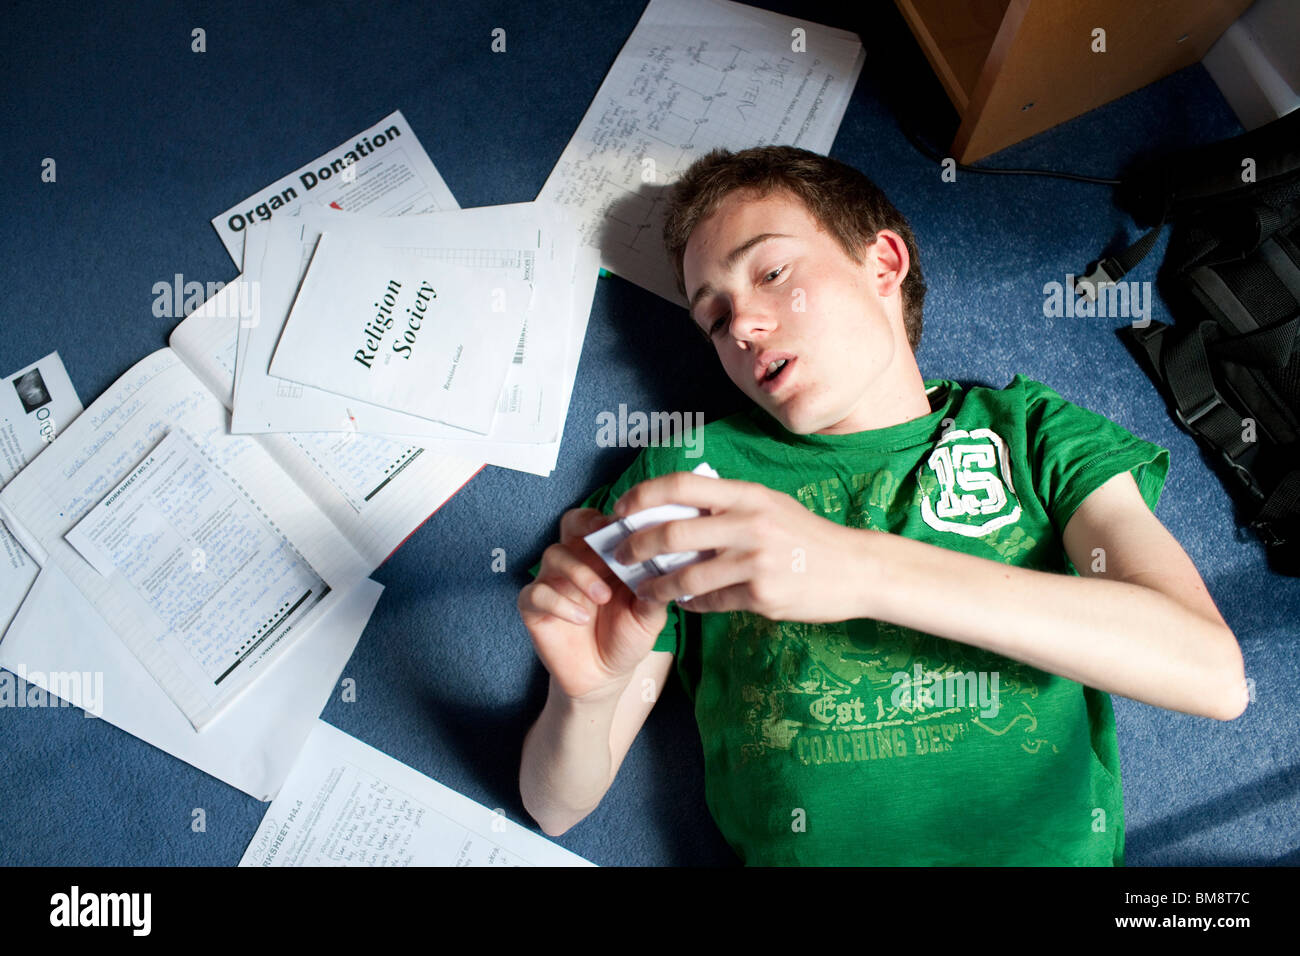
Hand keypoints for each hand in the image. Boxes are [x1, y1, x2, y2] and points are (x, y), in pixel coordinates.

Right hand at [517, 508, 669, 702]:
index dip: (613, 518)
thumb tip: (669, 564)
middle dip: (584, 522)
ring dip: (579, 572)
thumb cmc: (627, 637)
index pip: (603, 522)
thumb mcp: (649, 615)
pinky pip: (536, 593)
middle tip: (601, 535)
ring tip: (602, 596)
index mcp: (604, 556)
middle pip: (571, 522)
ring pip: (554, 554)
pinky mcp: (534, 608)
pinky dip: (559, 602)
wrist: (603, 677)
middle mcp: (577, 561)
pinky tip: (581, 618)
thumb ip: (656, 590)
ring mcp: (553, 582)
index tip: (629, 525)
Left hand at [611, 471, 874, 621]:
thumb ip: (728, 505)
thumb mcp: (770, 506)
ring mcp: (755, 562)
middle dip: (636, 547)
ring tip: (645, 589)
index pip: (680, 486)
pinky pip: (711, 601)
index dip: (642, 496)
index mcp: (747, 495)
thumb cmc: (807, 536)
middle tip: (621, 557)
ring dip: (657, 585)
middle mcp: (748, 524)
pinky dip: (692, 603)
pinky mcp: (761, 596)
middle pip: (671, 534)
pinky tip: (685, 603)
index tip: (621, 510)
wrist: (857, 570)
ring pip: (685, 576)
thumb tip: (676, 509)